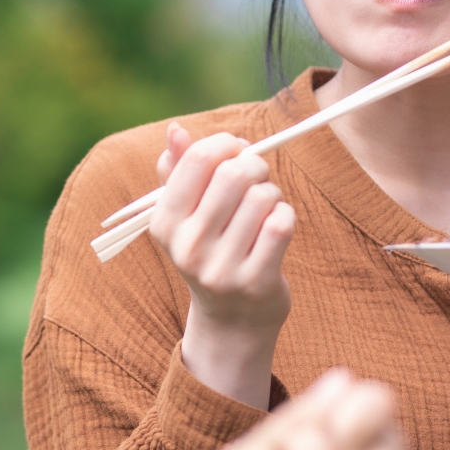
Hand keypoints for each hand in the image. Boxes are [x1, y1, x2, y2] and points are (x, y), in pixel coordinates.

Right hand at [150, 123, 294, 406]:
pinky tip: (277, 224)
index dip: (225, 144)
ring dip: (272, 193)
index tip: (237, 149)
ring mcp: (221, 269)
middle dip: (254, 165)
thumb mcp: (186, 214)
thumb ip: (179, 169)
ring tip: (266, 206)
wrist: (232, 319)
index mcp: (164, 223)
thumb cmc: (210, 249)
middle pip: (234, 174)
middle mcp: (188, 247)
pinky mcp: (255, 283)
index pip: (198, 160)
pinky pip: (281, 224)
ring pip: (262, 197)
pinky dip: (286, 215)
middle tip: (257, 176)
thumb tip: (175, 130)